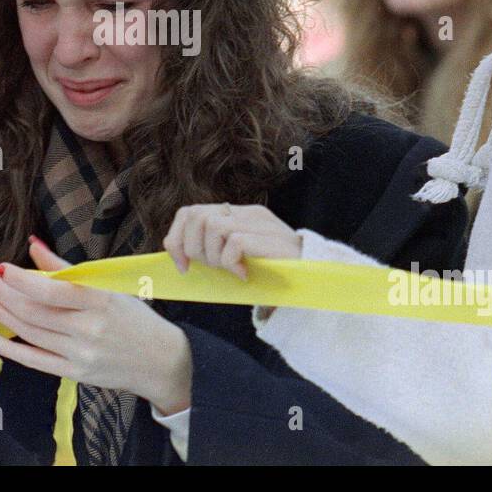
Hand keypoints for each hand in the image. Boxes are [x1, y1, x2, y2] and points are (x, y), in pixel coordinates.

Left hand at [0, 238, 193, 414]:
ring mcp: (81, 353)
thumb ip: (66, 267)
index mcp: (100, 300)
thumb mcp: (107, 286)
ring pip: (30, 333)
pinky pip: (34, 361)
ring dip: (3, 316)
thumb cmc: (133, 317)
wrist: (160, 360)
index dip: (19, 279)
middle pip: (34, 311)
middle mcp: (90, 328)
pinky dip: (9, 349)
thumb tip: (33, 244)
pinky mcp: (76, 374)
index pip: (50, 289)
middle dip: (4, 295)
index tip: (0, 268)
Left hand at [163, 203, 302, 279]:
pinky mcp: (269, 236)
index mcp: (237, 214)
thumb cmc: (274, 274)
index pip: (190, 212)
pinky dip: (232, 263)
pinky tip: (244, 275)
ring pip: (211, 226)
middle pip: (196, 216)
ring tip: (232, 270)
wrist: (315, 279)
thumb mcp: (238, 260)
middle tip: (214, 269)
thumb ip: (215, 250)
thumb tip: (180, 259)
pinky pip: (233, 242)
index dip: (177, 239)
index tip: (183, 267)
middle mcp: (247, 213)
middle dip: (194, 249)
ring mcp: (259, 223)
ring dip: (214, 257)